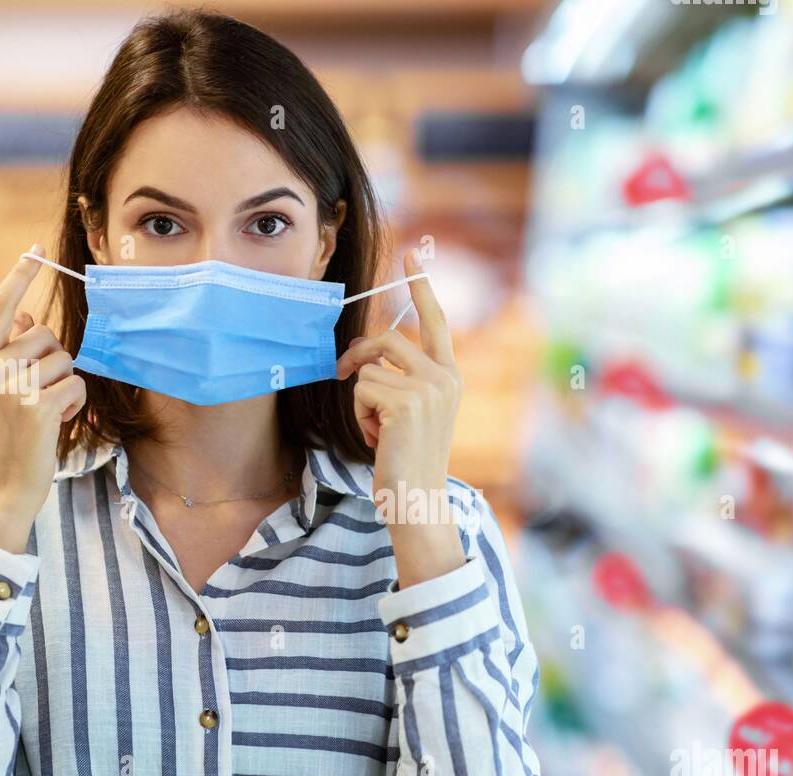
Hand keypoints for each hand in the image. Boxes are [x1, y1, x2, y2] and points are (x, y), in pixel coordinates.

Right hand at [0, 246, 86, 553]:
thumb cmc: (2, 441)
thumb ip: (6, 354)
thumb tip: (24, 315)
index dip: (19, 277)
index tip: (36, 252)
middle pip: (46, 335)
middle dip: (55, 361)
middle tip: (40, 394)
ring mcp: (12, 388)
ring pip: (65, 361)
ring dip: (66, 386)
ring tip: (45, 413)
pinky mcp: (37, 407)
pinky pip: (77, 386)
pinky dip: (75, 404)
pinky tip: (57, 423)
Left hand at [337, 250, 464, 587]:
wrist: (417, 502)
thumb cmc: (407, 463)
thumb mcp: (414, 415)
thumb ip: (404, 382)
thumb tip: (366, 357)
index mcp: (450, 377)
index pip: (436, 322)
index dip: (422, 287)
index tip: (412, 255)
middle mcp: (445, 377)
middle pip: (387, 340)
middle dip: (358, 357)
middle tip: (342, 375)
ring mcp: (428, 389)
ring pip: (370, 368)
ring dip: (361, 401)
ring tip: (377, 431)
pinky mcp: (406, 403)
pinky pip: (362, 389)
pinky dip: (360, 416)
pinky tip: (377, 439)